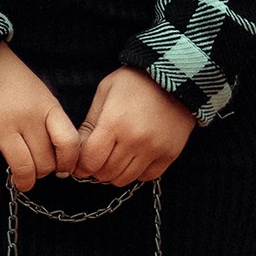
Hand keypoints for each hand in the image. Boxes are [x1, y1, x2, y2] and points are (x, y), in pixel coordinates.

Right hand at [0, 43, 81, 202]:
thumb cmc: (9, 77)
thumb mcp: (39, 92)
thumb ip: (49, 120)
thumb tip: (59, 157)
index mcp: (46, 106)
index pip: (69, 144)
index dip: (68, 163)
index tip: (62, 169)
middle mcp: (25, 117)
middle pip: (44, 162)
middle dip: (42, 173)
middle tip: (35, 171)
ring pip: (21, 168)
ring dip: (23, 182)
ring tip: (20, 182)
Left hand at [74, 67, 195, 185]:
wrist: (176, 76)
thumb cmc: (135, 81)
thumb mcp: (106, 91)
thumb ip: (90, 122)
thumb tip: (78, 149)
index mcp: (114, 123)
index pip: (90, 161)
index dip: (81, 166)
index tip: (81, 162)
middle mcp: (134, 140)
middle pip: (106, 173)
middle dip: (96, 169)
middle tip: (97, 159)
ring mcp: (154, 149)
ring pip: (124, 179)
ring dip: (115, 173)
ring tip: (114, 158)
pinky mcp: (169, 154)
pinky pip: (146, 177)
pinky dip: (136, 172)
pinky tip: (134, 158)